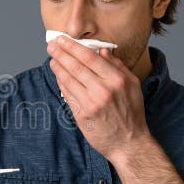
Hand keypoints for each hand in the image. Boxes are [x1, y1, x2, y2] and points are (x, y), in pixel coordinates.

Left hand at [47, 36, 150, 161]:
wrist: (128, 143)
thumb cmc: (131, 113)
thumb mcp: (132, 85)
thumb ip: (117, 66)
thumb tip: (102, 50)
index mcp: (116, 80)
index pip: (89, 57)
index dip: (73, 47)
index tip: (63, 40)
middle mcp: (103, 90)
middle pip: (75, 66)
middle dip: (60, 53)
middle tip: (51, 45)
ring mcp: (91, 104)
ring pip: (68, 80)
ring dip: (57, 67)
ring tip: (52, 58)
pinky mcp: (81, 116)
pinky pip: (67, 95)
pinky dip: (61, 83)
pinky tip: (58, 76)